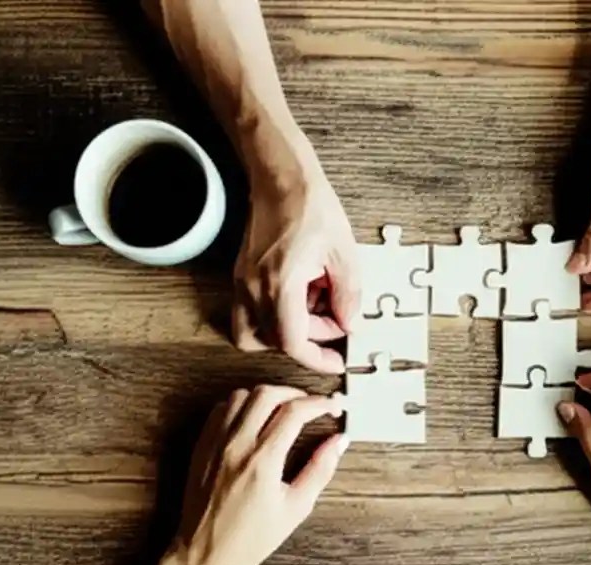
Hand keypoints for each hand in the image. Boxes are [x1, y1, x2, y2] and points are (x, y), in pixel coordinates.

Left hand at [172, 385, 347, 564]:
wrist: (205, 554)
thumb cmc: (250, 539)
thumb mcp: (296, 508)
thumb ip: (320, 470)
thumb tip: (338, 442)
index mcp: (262, 462)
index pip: (294, 412)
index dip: (319, 403)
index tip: (331, 407)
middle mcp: (236, 446)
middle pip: (267, 394)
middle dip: (295, 393)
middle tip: (310, 404)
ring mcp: (215, 444)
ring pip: (241, 395)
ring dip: (266, 395)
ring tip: (283, 408)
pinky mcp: (201, 447)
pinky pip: (221, 410)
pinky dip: (241, 405)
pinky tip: (254, 418)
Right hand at [232, 165, 359, 373]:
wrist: (281, 178)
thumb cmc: (311, 206)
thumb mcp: (344, 253)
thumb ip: (348, 295)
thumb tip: (349, 325)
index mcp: (281, 283)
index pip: (292, 342)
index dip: (316, 358)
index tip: (336, 360)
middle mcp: (254, 288)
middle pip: (274, 341)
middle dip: (307, 340)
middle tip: (335, 321)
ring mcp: (243, 282)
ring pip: (254, 332)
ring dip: (285, 332)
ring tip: (315, 306)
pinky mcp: (241, 276)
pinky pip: (251, 313)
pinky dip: (275, 316)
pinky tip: (301, 293)